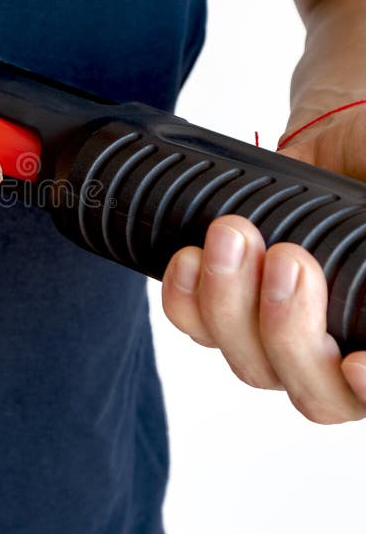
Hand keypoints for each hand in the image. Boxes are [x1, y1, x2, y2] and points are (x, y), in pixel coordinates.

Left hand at [161, 108, 365, 423]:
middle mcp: (340, 349)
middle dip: (290, 328)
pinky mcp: (229, 307)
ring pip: (249, 362)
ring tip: (233, 234)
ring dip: (231, 300)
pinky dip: (186, 297)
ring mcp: (279, 334)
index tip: (355, 362)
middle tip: (288, 259)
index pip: (365, 390)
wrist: (336, 140)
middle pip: (312, 393)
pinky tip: (188, 257)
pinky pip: (197, 328)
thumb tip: (365, 250)